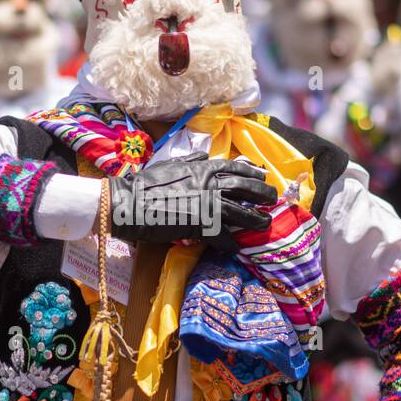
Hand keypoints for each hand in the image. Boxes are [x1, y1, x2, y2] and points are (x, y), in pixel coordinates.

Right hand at [108, 151, 276, 245]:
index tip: (262, 176)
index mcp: (201, 167)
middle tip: (272, 199)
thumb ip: (190, 159)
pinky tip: (236, 247)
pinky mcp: (199, 225)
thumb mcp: (169, 164)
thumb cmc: (145, 183)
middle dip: (262, 193)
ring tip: (265, 223)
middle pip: (244, 187)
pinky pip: (221, 236)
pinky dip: (230, 243)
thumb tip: (202, 153)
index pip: (234, 167)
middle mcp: (208, 183)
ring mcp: (205, 204)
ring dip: (255, 219)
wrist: (128, 202)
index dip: (251, 172)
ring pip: (240, 212)